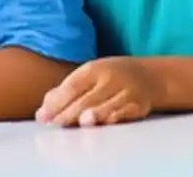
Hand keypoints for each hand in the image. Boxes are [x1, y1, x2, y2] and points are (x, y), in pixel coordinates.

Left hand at [36, 57, 161, 127]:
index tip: (43, 117)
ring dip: (97, 113)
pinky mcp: (140, 104)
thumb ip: (65, 92)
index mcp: (95, 69)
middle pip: (88, 98)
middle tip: (56, 124)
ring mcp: (127, 91)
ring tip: (84, 121)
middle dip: (70, 113)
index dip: (57, 102)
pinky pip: (129, 111)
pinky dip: (119, 116)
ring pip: (109, 105)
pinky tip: (109, 121)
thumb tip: (42, 113)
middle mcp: (111, 78)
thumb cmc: (111, 78)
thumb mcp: (89, 76)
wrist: (150, 76)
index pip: (72, 86)